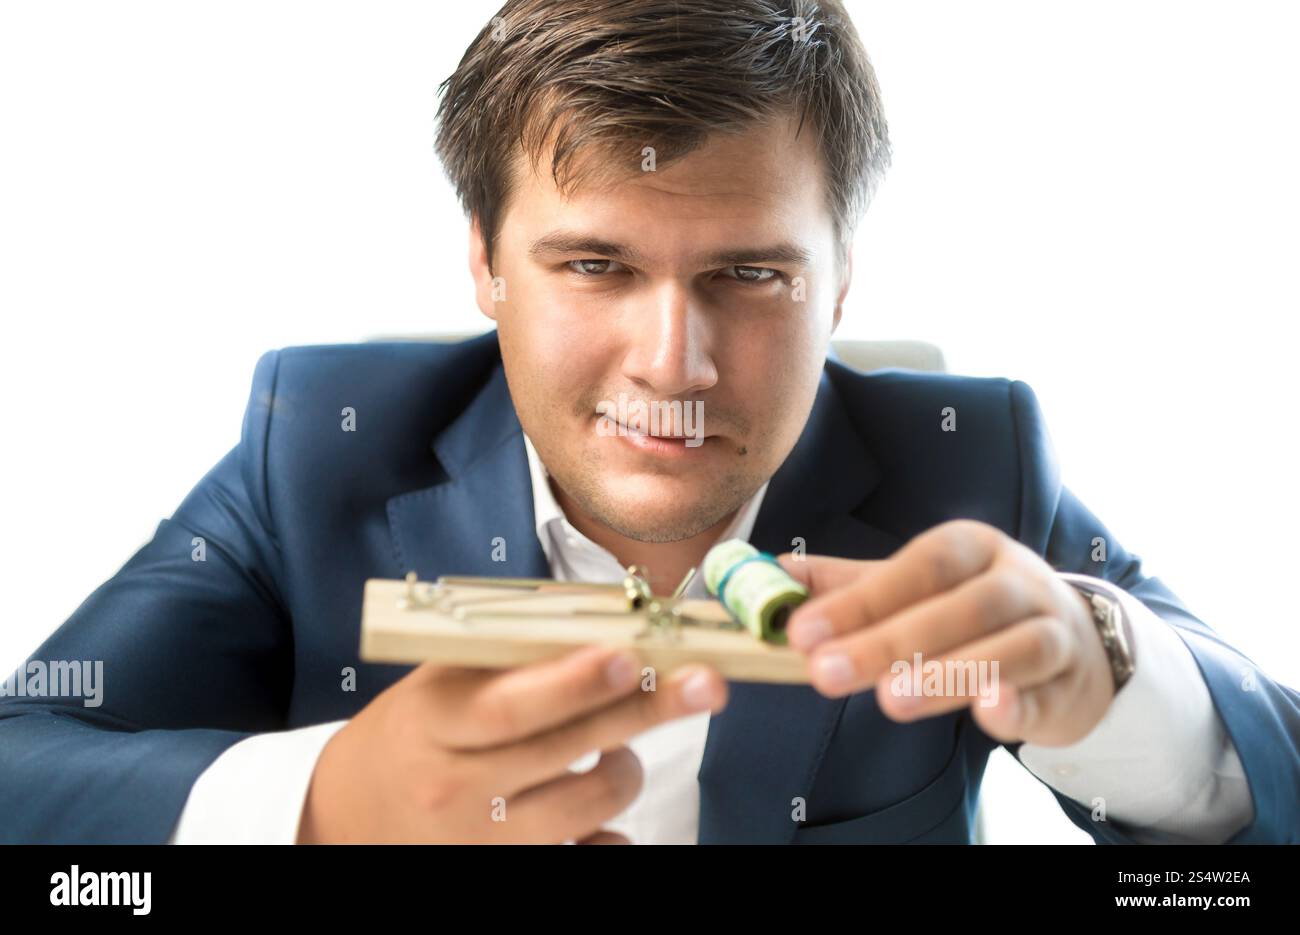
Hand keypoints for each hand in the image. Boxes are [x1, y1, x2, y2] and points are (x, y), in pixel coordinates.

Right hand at [296, 646, 726, 842]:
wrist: (354, 812)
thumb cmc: (417, 730)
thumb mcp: (444, 679)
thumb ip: (513, 649)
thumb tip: (606, 612)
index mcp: (437, 722)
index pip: (511, 706)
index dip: (574, 683)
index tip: (629, 656)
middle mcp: (456, 787)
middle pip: (564, 751)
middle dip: (643, 713)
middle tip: (706, 684)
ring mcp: (482, 841)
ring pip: (587, 806)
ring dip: (626, 766)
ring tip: (618, 743)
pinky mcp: (507, 872)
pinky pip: (588, 858)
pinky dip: (611, 832)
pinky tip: (601, 802)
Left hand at [777, 519, 1114, 746]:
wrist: (1076, 643)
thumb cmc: (974, 608)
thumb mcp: (917, 586)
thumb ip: (848, 584)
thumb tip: (771, 574)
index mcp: (971, 547)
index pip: (915, 566)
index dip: (859, 599)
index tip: (801, 633)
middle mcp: (1016, 579)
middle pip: (958, 605)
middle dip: (888, 640)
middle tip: (826, 675)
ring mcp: (1050, 631)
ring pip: (1008, 647)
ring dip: (946, 673)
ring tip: (888, 702)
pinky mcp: (1066, 687)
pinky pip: (1043, 695)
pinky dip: (1018, 704)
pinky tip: (989, 711)